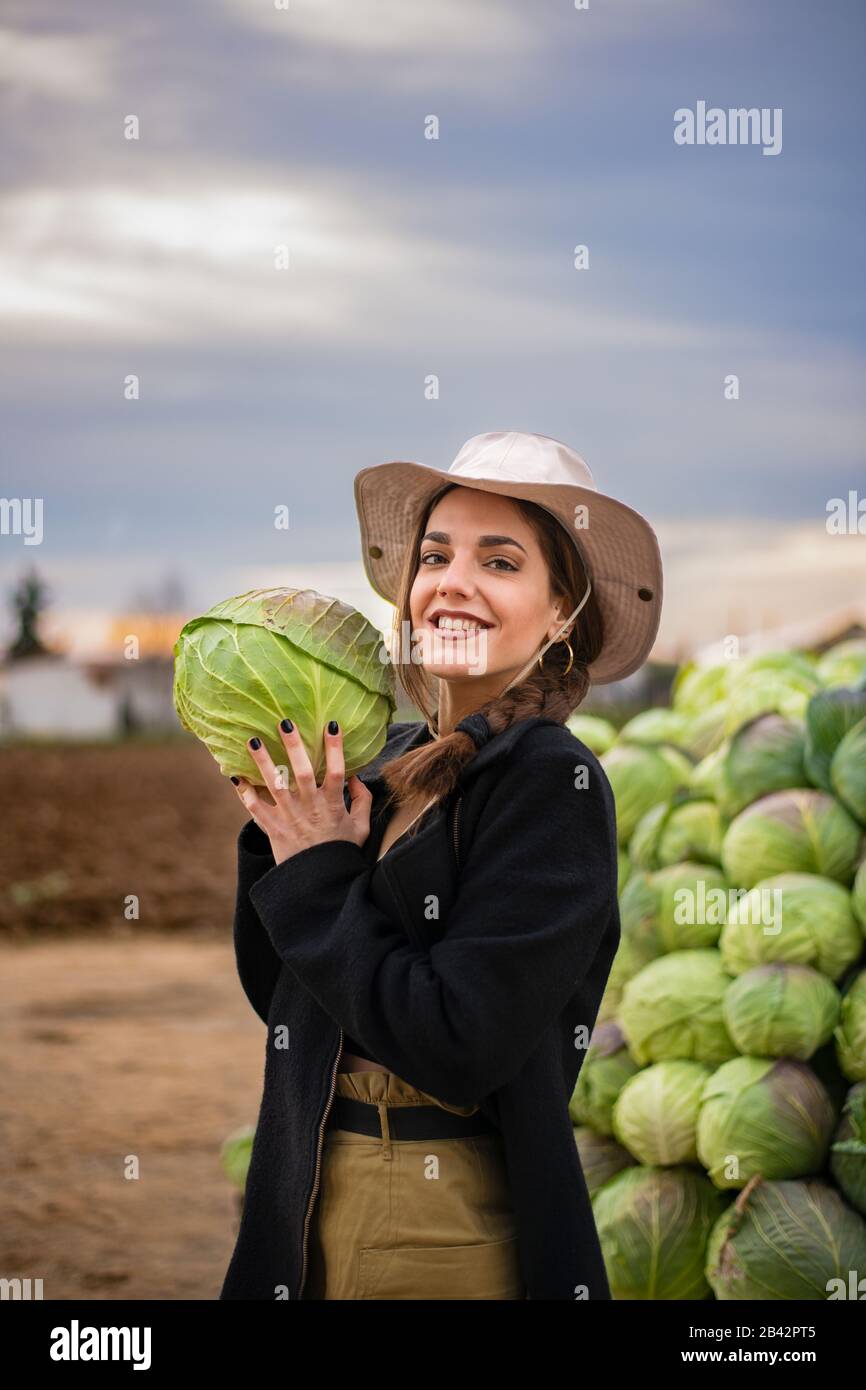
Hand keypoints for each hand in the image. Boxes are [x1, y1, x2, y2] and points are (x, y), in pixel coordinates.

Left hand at [231, 719, 371, 865]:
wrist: (319, 884)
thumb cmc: (340, 853)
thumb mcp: (361, 827)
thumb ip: (361, 800)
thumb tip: (355, 776)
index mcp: (333, 805)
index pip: (337, 771)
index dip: (335, 748)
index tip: (332, 724)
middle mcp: (310, 808)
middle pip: (302, 772)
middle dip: (294, 746)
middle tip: (284, 722)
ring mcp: (289, 818)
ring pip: (275, 785)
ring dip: (263, 762)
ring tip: (254, 740)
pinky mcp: (272, 828)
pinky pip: (255, 809)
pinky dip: (244, 793)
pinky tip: (234, 775)